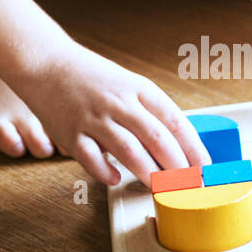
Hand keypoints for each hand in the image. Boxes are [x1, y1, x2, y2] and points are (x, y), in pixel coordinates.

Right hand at [29, 41, 210, 188]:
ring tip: (160, 188)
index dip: (193, 148)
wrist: (47, 62)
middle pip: (157, 138)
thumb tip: (177, 145)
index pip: (175, 121)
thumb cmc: (92, 78)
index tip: (204, 168)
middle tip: (187, 185)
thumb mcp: (129, 85)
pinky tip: (116, 179)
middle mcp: (119, 103)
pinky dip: (106, 173)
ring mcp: (94, 119)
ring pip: (129, 151)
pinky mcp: (70, 134)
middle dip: (177, 166)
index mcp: (139, 89)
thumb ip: (150, 112)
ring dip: (148, 173)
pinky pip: (92, 160)